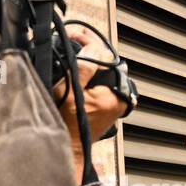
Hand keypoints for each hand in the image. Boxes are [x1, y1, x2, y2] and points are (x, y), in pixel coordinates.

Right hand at [50, 24, 122, 176]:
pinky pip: (102, 83)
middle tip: (74, 39)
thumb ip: (84, 67)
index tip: (74, 35)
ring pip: (105, 72)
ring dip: (91, 60)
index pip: (106, 57)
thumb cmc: (66, 125)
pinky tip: (79, 67)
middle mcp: (120, 99)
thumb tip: (95, 48)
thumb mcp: (70, 92)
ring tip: (75, 48)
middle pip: (107, 63)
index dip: (88, 41)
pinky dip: (92, 73)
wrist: (67, 149)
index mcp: (115, 94)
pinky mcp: (108, 107)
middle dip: (91, 49)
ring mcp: (115, 104)